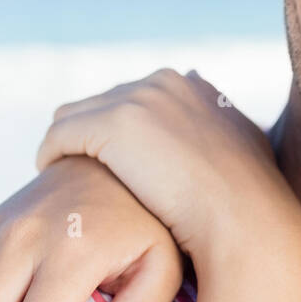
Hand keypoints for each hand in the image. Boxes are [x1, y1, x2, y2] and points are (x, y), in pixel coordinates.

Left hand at [35, 69, 300, 265]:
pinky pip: (60, 135)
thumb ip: (234, 132)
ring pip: (75, 115)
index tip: (117, 166)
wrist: (246, 218)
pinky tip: (52, 181)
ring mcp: (139, 99)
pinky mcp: (113, 124)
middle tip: (80, 175)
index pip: (135, 98)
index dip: (122, 133)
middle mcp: (164, 83)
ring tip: (63, 178)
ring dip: (68, 144)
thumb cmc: (249, 202)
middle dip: (91, 137)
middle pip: (102, 103)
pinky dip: (51, 156)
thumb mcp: (249, 153)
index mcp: (191, 87)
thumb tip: (236, 126)